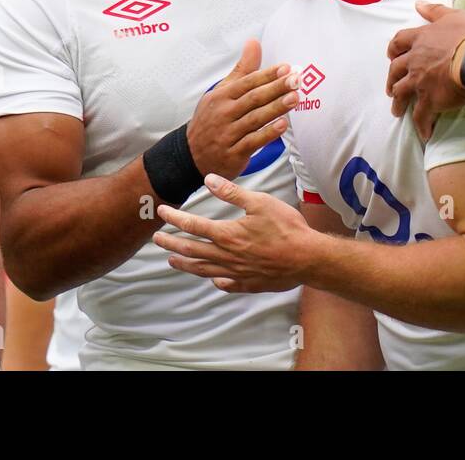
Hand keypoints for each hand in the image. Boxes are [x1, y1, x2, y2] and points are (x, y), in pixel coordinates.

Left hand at [154, 173, 315, 292]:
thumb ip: (232, 192)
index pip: (193, 225)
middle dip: (171, 242)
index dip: (174, 218)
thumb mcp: (260, 202)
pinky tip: (213, 279)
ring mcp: (236, 273)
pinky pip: (226, 284)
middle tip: (156, 238)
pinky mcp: (249, 283)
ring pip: (203, 269)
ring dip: (185, 264)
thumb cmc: (286, 228)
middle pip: (191, 249)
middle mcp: (227, 256)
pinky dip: (215, 281)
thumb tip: (209, 180)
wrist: (307, 258)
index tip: (162, 212)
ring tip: (171, 260)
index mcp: (228, 234)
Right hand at [185, 40, 298, 179]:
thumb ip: (242, 69)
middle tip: (296, 80)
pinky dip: (267, 134)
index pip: (247, 82)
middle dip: (276, 88)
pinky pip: (253, 142)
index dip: (267, 75)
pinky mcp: (233, 153)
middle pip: (253, 99)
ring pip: (255, 119)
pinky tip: (283, 125)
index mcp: (221, 96)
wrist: (192, 154)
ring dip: (275, 108)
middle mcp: (224, 113)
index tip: (287, 68)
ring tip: (295, 98)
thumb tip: (254, 42)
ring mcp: (228, 134)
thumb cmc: (212, 118)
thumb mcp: (222, 91)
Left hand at [386, 2, 464, 140]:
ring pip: (401, 93)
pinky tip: (424, 134)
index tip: (391, 55)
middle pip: (395, 70)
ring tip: (397, 112)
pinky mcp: (430, 100)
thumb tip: (418, 3)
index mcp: (420, 39)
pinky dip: (421, 125)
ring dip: (398, 104)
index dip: (393, 49)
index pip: (399, 42)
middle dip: (391, 79)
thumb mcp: (454, 15)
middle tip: (391, 88)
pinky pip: (421, 116)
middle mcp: (415, 60)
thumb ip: (435, 10)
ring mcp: (420, 81)